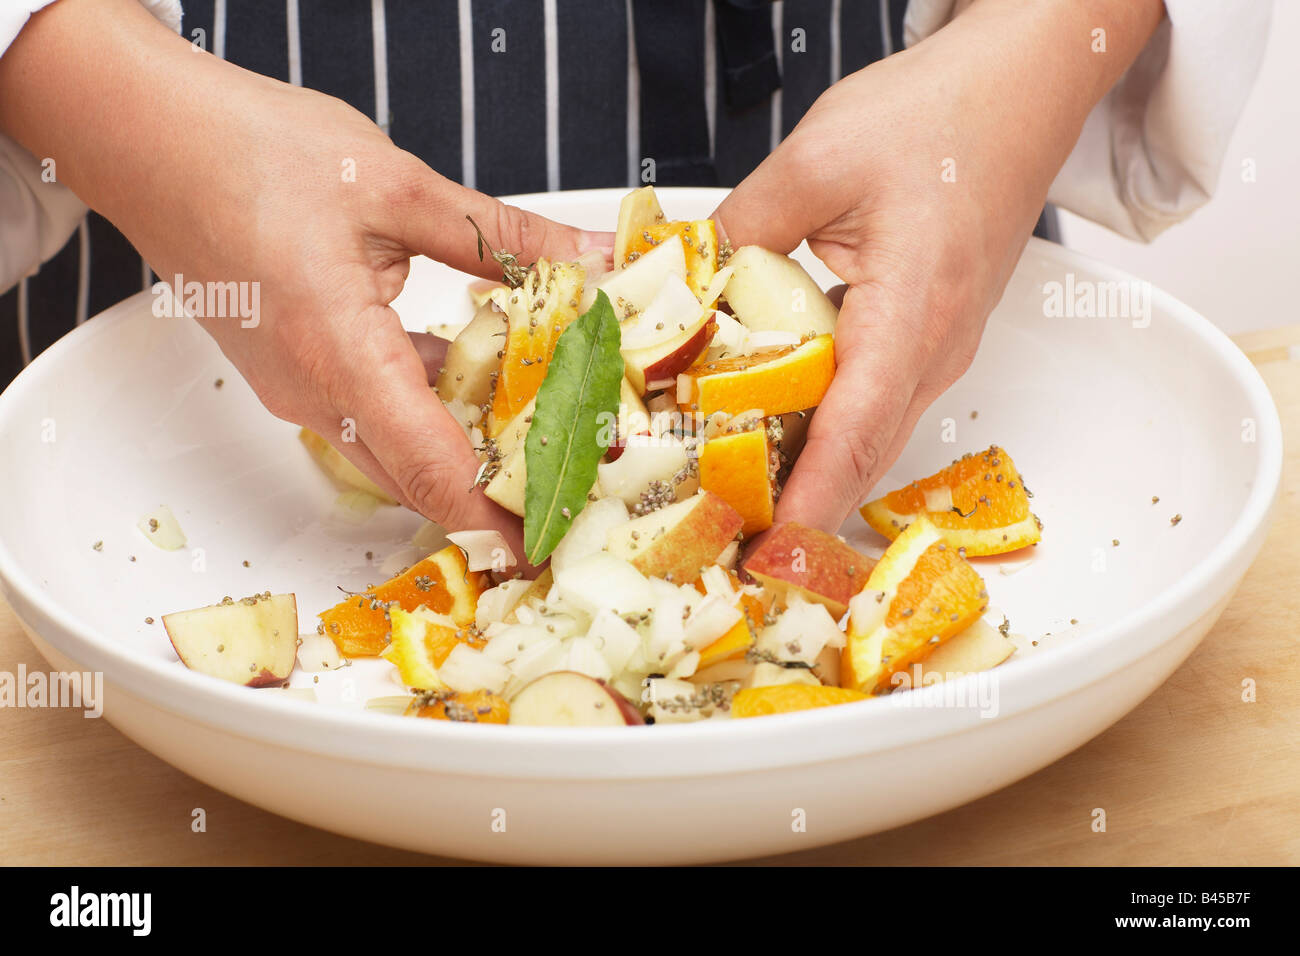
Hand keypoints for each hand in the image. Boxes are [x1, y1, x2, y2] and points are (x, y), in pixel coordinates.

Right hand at [0, 0, 610, 553]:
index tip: (549, 540)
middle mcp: (312, 393)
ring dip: (464, 449)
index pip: (433, 470)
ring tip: (542, 432)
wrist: (146, 139)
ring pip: (395, 450)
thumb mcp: (397, 186)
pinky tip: (480, 373)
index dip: (498, 518)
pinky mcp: (294, 373)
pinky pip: (371, 414)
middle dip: (492, 498)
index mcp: (340, 354)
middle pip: (417, 478)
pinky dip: (429, 408)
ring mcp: (296, 390)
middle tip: (565, 490)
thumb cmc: (244, 152)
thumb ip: (502, 236)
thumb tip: (587, 259)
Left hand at [715, 0, 1163, 532]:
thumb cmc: (942, 116)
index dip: (810, 494)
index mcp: (914, 306)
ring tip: (741, 506)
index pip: (858, 425)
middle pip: (865, 453)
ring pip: (872, 436)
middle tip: (730, 545)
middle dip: (801, 510)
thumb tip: (679, 282)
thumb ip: (740, 227)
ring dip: (813, 477)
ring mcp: (940, 351)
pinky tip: (775, 435)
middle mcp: (938, 347)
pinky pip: (877, 406)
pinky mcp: (931, 342)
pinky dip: (828, 435)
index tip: (768, 544)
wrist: (1017, 93)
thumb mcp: (818, 158)